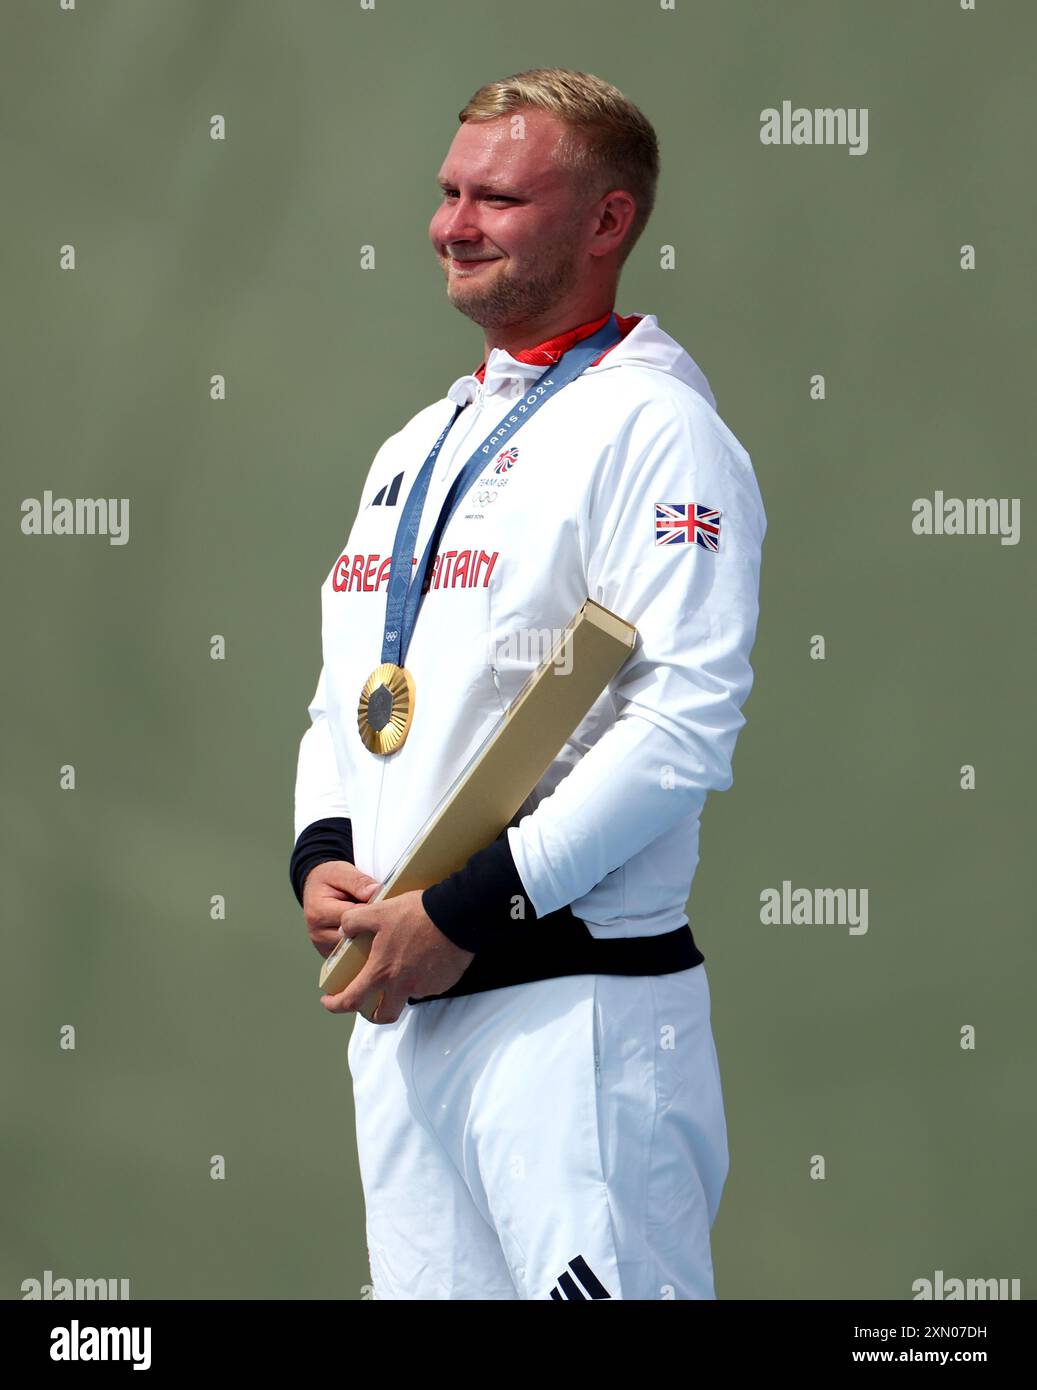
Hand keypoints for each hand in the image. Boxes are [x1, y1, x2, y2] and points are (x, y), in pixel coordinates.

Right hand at [302, 861, 380, 958]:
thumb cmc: (329, 879)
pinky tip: (374, 933)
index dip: (373, 911)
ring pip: (356, 948)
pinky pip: (353, 954)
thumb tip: (376, 891)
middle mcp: (318, 934)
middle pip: (356, 936)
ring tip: (383, 925)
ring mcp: (324, 947)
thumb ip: (358, 881)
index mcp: (319, 912)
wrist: (315, 889)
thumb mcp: (341, 872)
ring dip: (370, 938)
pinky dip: (364, 944)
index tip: (389, 905)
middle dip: (374, 927)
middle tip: (391, 918)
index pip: (353, 917)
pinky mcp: (331, 954)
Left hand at [320, 889, 474, 1023]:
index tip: (329, 1001)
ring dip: (400, 989)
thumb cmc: (416, 914)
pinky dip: (422, 977)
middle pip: (383, 1015)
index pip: (351, 1000)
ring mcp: (425, 986)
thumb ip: (354, 921)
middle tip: (367, 1003)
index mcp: (382, 972)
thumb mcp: (378, 911)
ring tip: (403, 966)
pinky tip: (425, 958)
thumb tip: (344, 930)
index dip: (336, 1004)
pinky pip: (428, 986)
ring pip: (407, 996)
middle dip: (371, 1014)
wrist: (457, 915)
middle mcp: (403, 986)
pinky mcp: (444, 982)